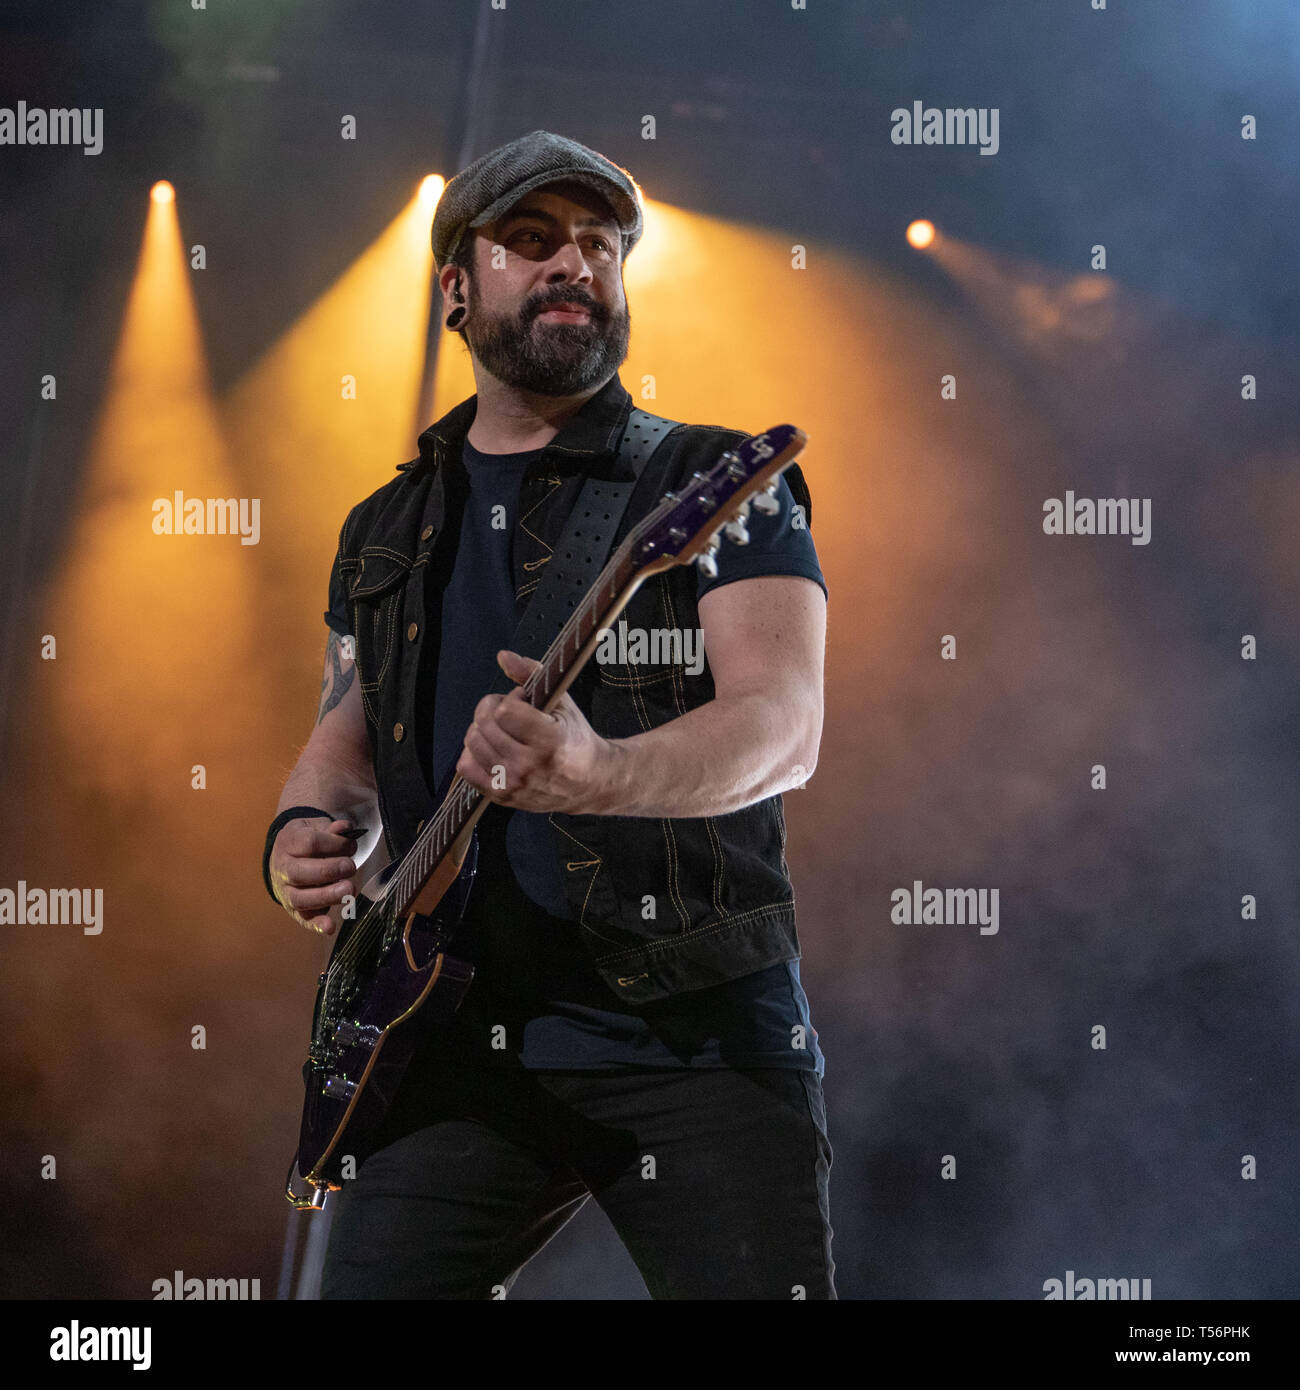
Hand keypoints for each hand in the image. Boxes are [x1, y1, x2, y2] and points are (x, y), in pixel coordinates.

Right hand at [269, 817, 358, 937]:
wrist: (286, 855)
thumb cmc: (308, 840)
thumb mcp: (317, 827)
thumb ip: (333, 829)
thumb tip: (344, 828)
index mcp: (288, 842)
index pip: (309, 843)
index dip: (333, 844)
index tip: (351, 845)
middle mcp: (282, 868)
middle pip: (300, 872)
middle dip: (328, 871)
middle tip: (350, 868)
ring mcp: (285, 891)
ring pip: (299, 898)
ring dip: (325, 896)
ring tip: (348, 891)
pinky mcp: (294, 909)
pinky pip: (303, 919)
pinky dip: (316, 925)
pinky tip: (330, 927)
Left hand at [455, 650, 620, 813]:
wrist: (589, 782)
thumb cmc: (576, 740)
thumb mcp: (563, 702)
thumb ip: (532, 674)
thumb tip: (503, 656)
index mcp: (549, 742)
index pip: (505, 711)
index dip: (511, 698)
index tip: (524, 701)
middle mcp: (529, 765)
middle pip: (484, 724)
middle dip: (492, 708)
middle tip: (509, 711)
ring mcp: (513, 783)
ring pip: (472, 743)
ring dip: (482, 728)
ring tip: (501, 728)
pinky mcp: (502, 795)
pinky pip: (466, 767)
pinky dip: (473, 752)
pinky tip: (491, 747)